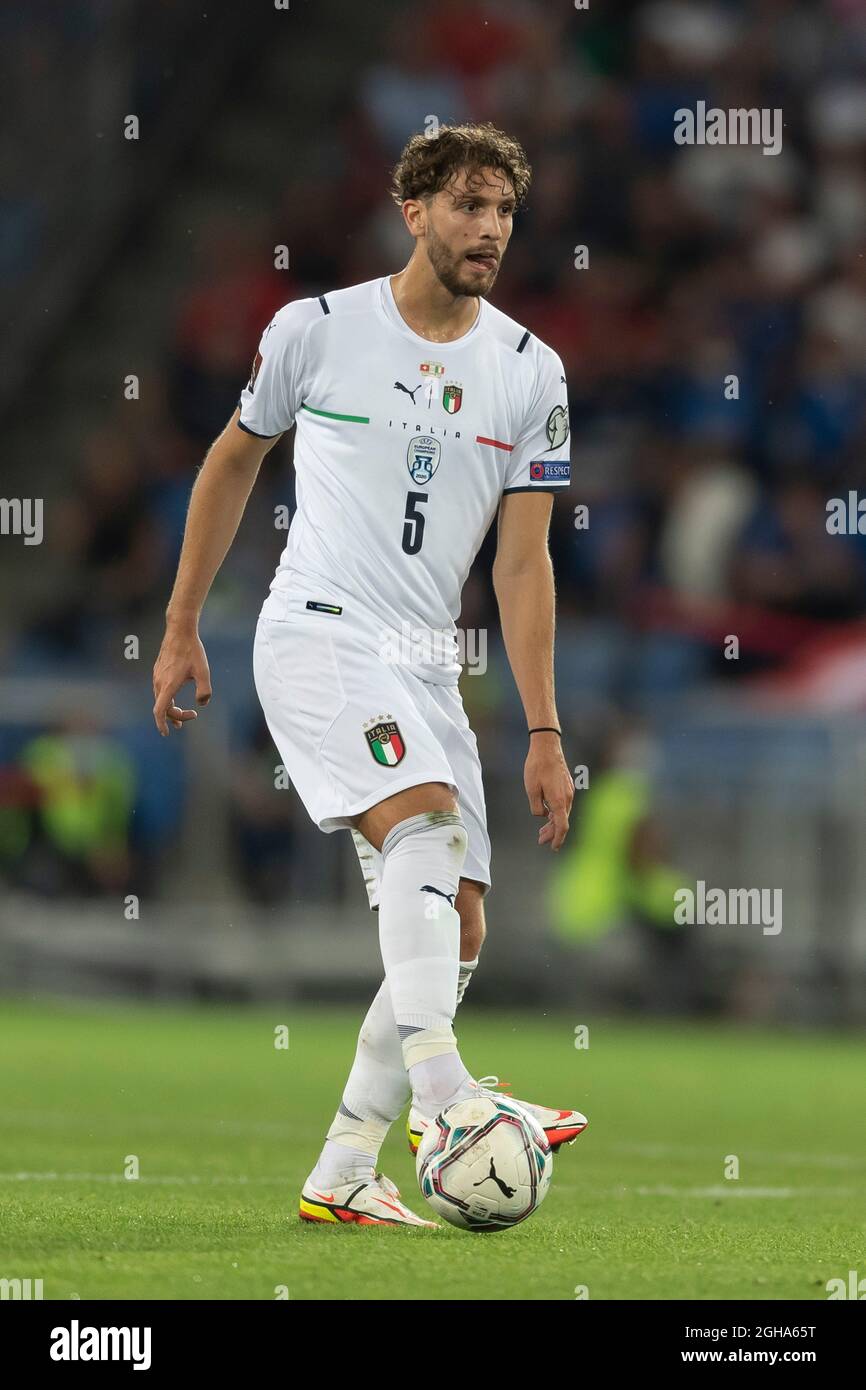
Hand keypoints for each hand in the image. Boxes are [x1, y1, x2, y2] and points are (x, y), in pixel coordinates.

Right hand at [152, 623, 211, 735]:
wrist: (179, 631)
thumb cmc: (192, 651)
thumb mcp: (203, 672)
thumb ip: (204, 691)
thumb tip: (202, 704)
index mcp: (168, 685)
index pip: (160, 711)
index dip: (161, 724)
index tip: (167, 732)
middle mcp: (159, 682)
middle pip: (162, 707)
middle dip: (175, 716)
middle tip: (192, 716)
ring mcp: (157, 676)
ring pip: (160, 699)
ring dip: (171, 708)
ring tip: (182, 713)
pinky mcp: (157, 671)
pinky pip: (160, 690)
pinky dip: (167, 698)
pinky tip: (176, 696)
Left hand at [524, 732, 572, 850]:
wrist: (547, 747)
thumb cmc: (537, 767)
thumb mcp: (531, 790)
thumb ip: (536, 807)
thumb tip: (542, 815)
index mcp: (559, 801)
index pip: (562, 826)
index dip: (558, 839)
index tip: (553, 848)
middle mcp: (567, 798)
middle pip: (562, 821)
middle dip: (552, 833)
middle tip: (540, 840)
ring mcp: (568, 791)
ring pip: (563, 812)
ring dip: (553, 823)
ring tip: (542, 831)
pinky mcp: (566, 786)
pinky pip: (563, 804)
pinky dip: (556, 813)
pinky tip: (547, 815)